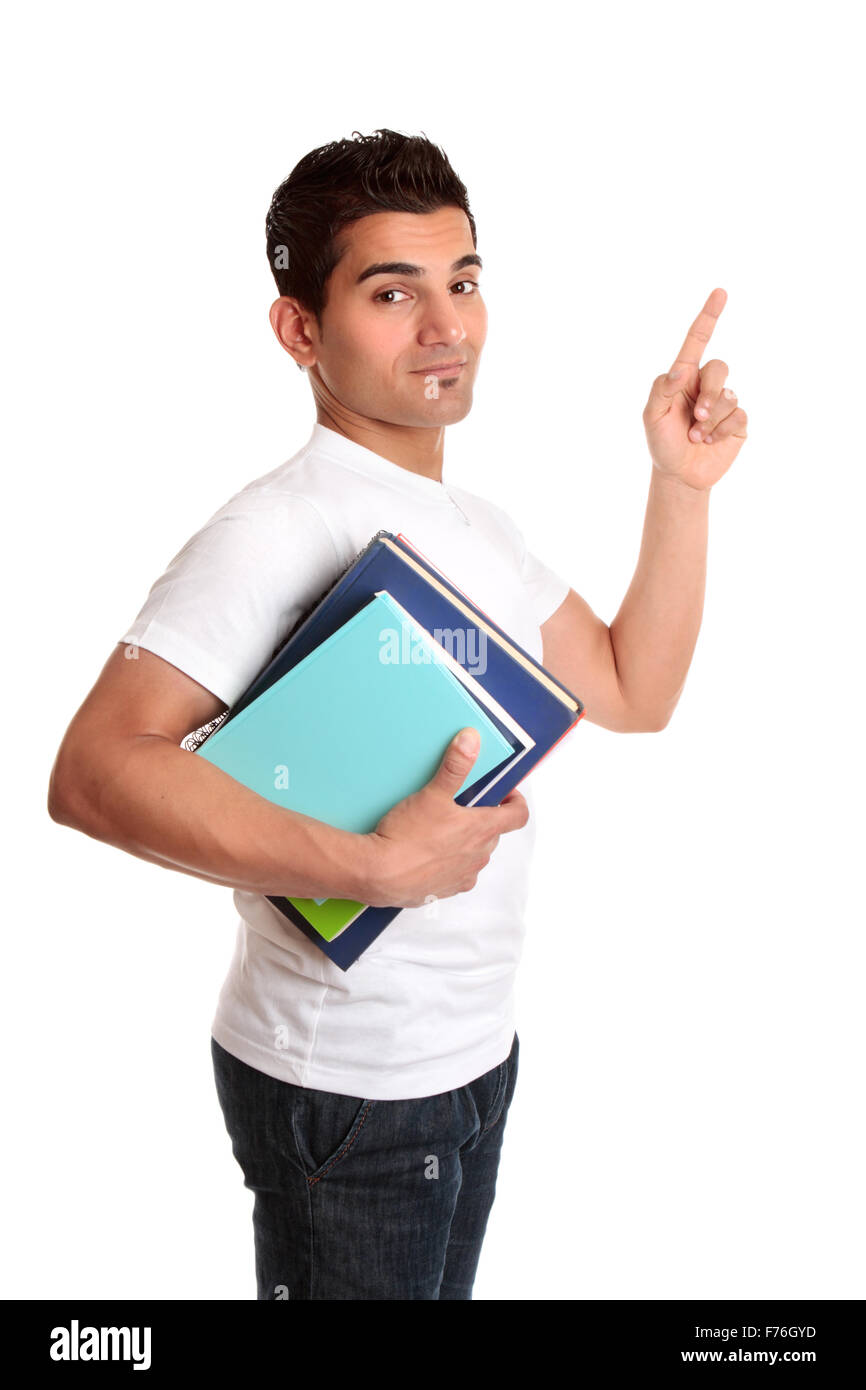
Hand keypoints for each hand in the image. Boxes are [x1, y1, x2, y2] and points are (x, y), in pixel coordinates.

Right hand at [364, 727, 529, 908]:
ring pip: (474, 854)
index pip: (518, 816)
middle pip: (493, 832)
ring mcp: (463, 875)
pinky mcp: (445, 890)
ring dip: (465, 842)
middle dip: (482, 818)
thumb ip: (455, 766)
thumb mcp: (432, 794)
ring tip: (439, 829)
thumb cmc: (407, 836)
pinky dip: (448, 863)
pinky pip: (456, 874)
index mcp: (483, 830)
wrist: (379, 875)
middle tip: (460, 805)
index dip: (515, 802)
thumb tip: (471, 739)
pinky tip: (428, 854)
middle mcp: (479, 856)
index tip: (503, 793)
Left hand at [642, 287, 748, 491]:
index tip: (720, 292)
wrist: (679, 474)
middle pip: (719, 368)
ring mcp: (724, 402)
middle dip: (710, 393)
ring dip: (711, 420)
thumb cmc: (661, 442)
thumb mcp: (651, 417)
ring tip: (696, 436)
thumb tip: (681, 370)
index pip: (697, 341)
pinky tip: (710, 442)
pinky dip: (721, 431)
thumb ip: (661, 389)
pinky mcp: (737, 422)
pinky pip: (738, 415)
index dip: (709, 316)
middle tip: (696, 418)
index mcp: (683, 377)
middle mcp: (706, 385)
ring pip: (729, 395)